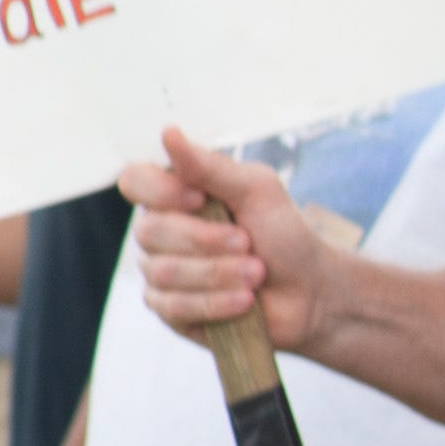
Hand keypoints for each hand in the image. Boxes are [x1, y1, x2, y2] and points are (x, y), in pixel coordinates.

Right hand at [125, 131, 354, 358]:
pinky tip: (245, 302)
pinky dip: (216, 304)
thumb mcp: (257, 191)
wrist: (310, 290)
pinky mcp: (171, 312)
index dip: (160, 192)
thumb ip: (211, 166)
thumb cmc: (284, 234)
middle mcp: (161, 231)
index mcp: (176, 195)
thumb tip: (168, 133)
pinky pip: (173, 309)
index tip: (201, 199)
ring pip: (163, 272)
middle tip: (248, 243)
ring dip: (219, 274)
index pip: (134, 181)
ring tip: (257, 274)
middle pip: (149, 231)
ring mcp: (161, 273)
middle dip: (206, 241)